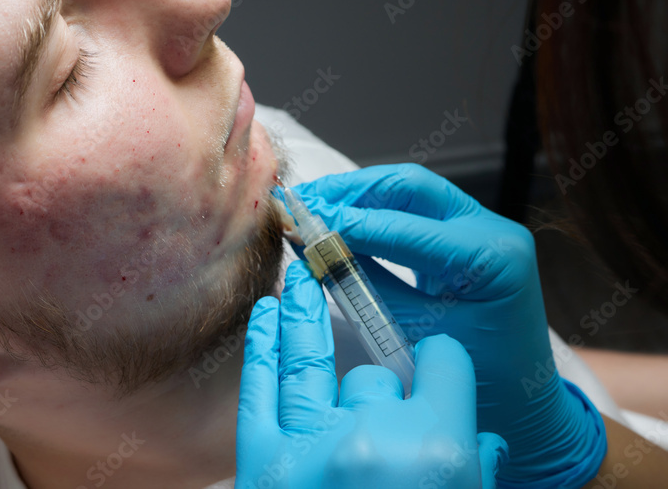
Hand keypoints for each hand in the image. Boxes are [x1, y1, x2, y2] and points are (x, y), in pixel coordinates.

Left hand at [236, 260, 506, 488]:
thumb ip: (478, 466)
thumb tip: (484, 440)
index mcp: (436, 445)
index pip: (444, 364)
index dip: (442, 359)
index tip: (435, 359)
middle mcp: (372, 437)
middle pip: (375, 372)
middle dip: (380, 374)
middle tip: (368, 349)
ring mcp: (309, 445)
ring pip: (308, 357)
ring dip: (303, 314)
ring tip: (299, 277)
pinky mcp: (262, 462)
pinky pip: (259, 389)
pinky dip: (262, 347)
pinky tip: (266, 315)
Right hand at [294, 164, 606, 486]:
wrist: (523, 404)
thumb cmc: (477, 381)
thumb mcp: (412, 333)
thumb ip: (363, 285)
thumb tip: (314, 250)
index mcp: (491, 258)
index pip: (402, 225)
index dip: (345, 220)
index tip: (300, 220)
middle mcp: (493, 230)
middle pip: (409, 186)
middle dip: (351, 190)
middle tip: (304, 202)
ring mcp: (485, 228)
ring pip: (410, 190)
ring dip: (360, 194)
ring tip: (314, 204)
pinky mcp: (469, 235)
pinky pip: (416, 208)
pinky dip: (376, 208)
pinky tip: (343, 217)